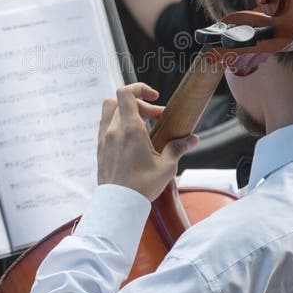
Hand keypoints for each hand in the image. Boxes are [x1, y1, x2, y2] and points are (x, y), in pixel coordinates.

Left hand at [97, 84, 198, 200]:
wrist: (118, 203)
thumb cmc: (141, 186)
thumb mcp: (166, 167)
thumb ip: (178, 148)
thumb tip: (192, 139)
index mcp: (130, 129)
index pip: (126, 93)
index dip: (140, 88)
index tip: (154, 98)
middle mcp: (113, 130)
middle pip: (122, 101)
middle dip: (141, 104)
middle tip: (157, 117)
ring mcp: (104, 138)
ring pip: (111, 111)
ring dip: (127, 112)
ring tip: (143, 125)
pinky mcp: (100, 148)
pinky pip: (107, 125)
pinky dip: (119, 124)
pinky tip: (132, 139)